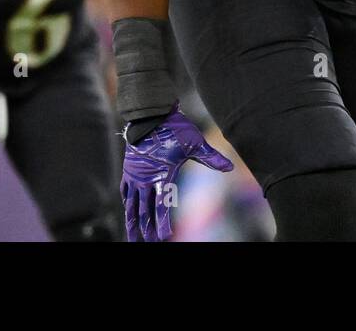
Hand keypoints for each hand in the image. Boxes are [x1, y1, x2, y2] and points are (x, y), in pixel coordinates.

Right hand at [120, 106, 232, 241]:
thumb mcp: (195, 143)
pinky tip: (128, 209)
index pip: (161, 206)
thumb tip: (230, 167)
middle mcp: (145, 179)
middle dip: (146, 228)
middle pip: (144, 210)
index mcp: (161, 175)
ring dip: (132, 221)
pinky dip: (126, 202)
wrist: (150, 114)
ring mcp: (135, 175)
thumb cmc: (174, 128)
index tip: (164, 237)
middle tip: (148, 242)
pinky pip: (125, 190)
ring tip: (132, 236)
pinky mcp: (129, 168)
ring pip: (131, 204)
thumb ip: (211, 158)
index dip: (161, 224)